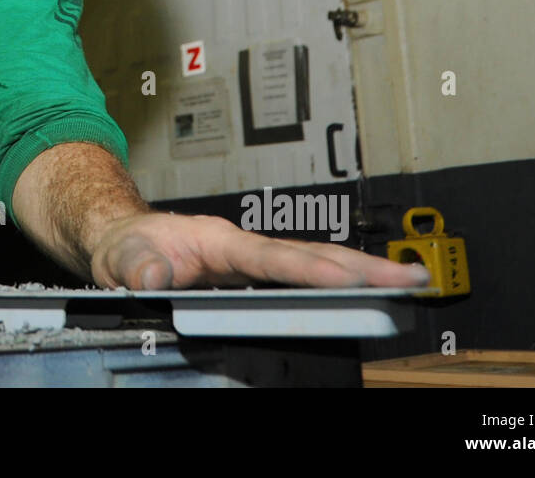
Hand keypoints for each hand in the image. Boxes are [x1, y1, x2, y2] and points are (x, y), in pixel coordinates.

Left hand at [89, 212, 430, 289]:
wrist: (122, 240)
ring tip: (407, 284)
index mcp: (216, 240)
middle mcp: (241, 248)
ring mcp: (249, 263)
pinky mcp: (251, 278)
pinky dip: (336, 283)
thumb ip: (139, 266)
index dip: (310, 271)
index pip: (271, 257)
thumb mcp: (122, 257)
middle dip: (363, 267)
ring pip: (313, 265)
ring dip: (360, 274)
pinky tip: (364, 295)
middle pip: (311, 256)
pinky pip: (300, 280)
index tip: (348, 281)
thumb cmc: (127, 245)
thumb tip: (153, 278)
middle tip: (412, 277)